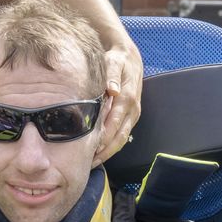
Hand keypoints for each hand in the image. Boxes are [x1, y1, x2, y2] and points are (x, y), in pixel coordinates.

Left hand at [93, 43, 143, 164]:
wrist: (129, 57)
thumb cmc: (117, 60)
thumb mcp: (114, 61)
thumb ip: (111, 74)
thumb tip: (112, 89)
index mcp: (127, 98)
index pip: (114, 124)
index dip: (102, 139)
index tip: (88, 150)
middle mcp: (132, 109)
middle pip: (119, 137)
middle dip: (104, 152)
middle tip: (87, 163)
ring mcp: (133, 114)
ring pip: (122, 139)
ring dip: (108, 152)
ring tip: (92, 162)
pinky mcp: (131, 116)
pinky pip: (123, 135)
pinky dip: (112, 146)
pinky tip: (100, 152)